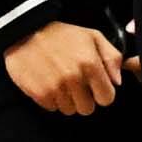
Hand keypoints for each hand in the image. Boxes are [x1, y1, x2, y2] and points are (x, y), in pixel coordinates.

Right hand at [3, 20, 126, 115]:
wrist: (24, 31)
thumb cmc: (61, 34)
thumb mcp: (93, 37)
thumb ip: (112, 57)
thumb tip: (117, 80)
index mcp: (90, 64)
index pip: (107, 98)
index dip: (102, 93)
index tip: (95, 87)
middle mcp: (74, 78)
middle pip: (87, 109)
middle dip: (84, 99)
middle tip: (76, 85)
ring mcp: (55, 87)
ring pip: (69, 110)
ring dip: (66, 99)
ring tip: (60, 81)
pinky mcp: (39, 93)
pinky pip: (52, 108)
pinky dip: (51, 98)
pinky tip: (48, 82)